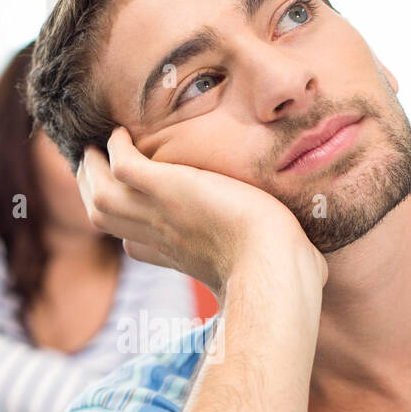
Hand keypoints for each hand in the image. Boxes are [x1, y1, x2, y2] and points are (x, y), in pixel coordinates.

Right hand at [79, 127, 326, 298]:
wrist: (274, 269)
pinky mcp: (167, 189)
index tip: (128, 210)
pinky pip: (120, 164)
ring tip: (96, 146)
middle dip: (93, 188)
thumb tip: (318, 273)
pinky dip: (115, 148)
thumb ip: (290, 265)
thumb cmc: (285, 278)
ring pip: (100, 194)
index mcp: (184, 255)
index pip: (139, 243)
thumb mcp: (277, 270)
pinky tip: (122, 133)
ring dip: (92, 169)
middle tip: (93, 163)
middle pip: (104, 215)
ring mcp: (161, 213)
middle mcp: (164, 236)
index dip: (127, 225)